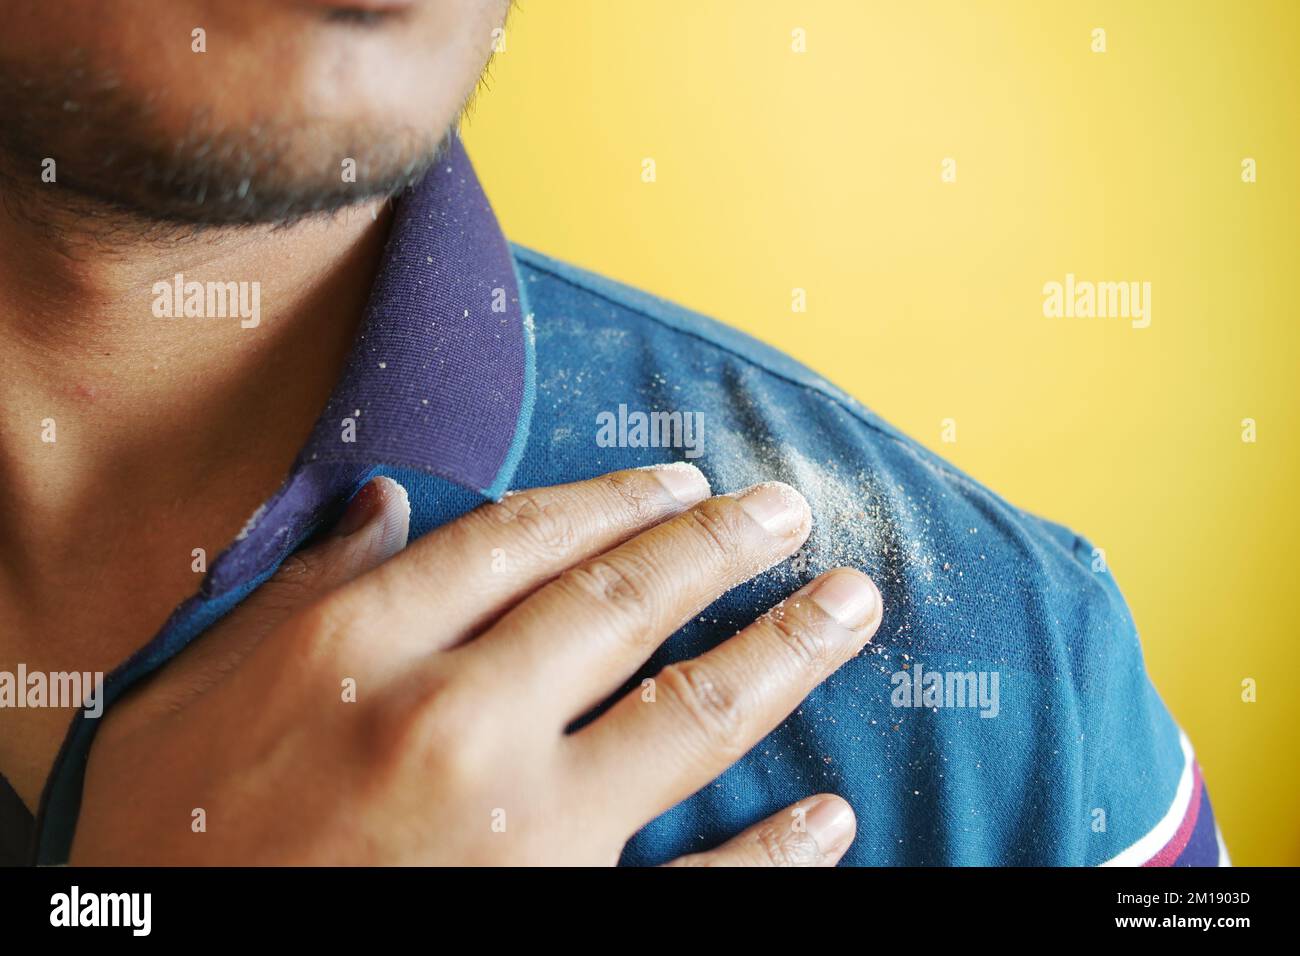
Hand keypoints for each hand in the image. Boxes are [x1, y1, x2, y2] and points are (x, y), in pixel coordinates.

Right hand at [71, 465, 881, 865]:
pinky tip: (827, 818)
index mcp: (364, 654)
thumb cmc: (169, 844)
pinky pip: (693, 887)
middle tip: (785, 510)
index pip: (519, 539)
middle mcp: (456, 724)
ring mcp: (520, 833)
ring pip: (690, 714)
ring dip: (783, 650)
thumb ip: (300, 596)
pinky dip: (771, 855)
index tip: (677, 479)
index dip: (612, 498)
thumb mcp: (192, 699)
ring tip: (848, 605)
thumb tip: (383, 510)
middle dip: (719, 547)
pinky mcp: (558, 926)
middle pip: (622, 602)